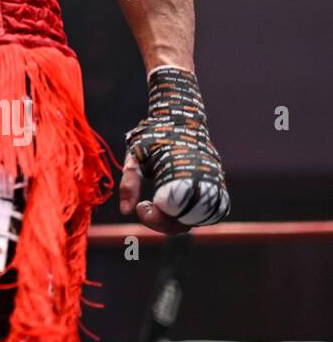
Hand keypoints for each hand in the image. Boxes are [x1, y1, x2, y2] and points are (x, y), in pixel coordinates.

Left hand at [119, 66, 230, 232]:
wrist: (179, 117)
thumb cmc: (153, 135)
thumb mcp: (135, 153)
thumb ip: (130, 181)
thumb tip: (125, 211)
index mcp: (180, 173)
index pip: (171, 213)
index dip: (154, 218)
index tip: (140, 207)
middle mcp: (201, 180)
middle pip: (186, 223)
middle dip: (163, 224)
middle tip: (144, 208)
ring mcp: (212, 183)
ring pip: (197, 220)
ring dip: (176, 221)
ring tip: (157, 206)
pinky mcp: (216, 184)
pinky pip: (207, 211)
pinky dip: (189, 215)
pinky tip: (170, 204)